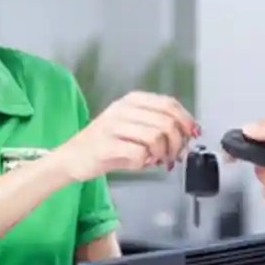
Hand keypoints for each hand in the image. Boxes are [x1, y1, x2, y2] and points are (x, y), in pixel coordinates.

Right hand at [54, 91, 197, 181]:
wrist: (72, 158)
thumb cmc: (106, 144)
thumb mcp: (133, 126)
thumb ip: (158, 124)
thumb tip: (188, 131)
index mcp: (131, 100)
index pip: (169, 104)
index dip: (186, 120)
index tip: (192, 134)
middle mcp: (122, 109)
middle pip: (166, 121)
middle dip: (177, 142)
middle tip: (175, 154)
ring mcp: (112, 126)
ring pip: (156, 136)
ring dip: (163, 153)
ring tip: (159, 161)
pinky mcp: (106, 146)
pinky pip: (140, 153)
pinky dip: (146, 162)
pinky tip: (142, 163)